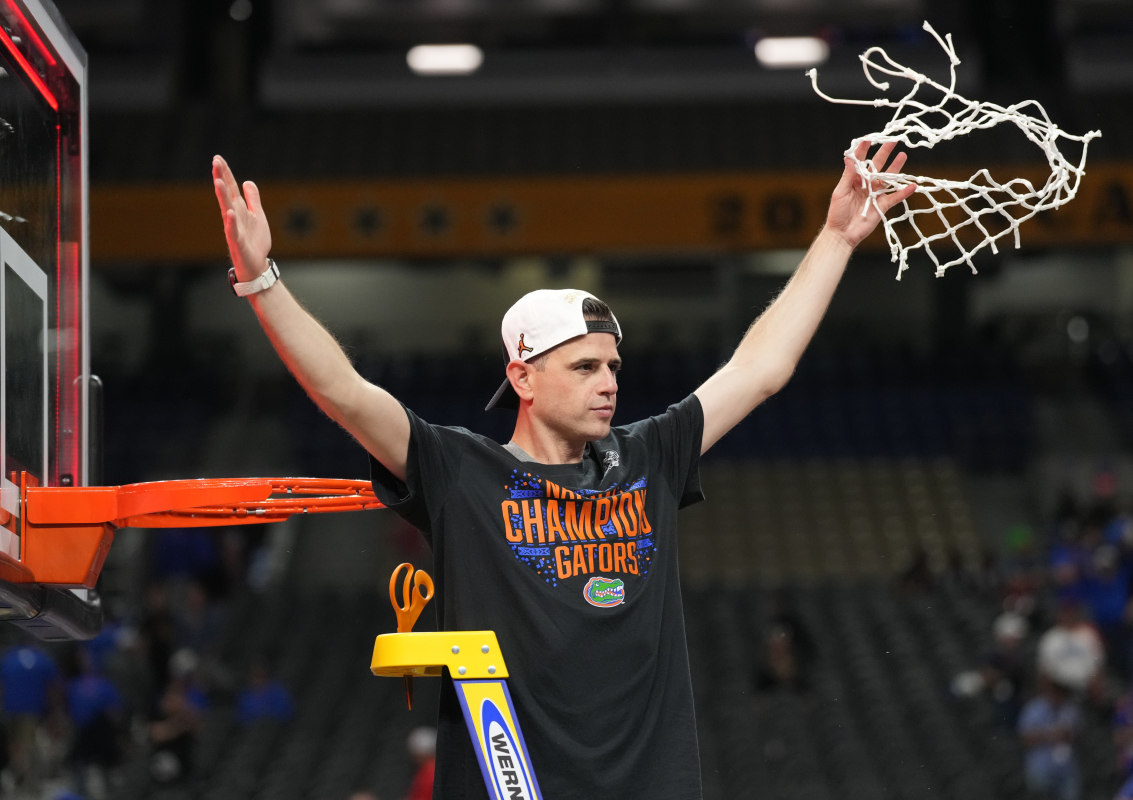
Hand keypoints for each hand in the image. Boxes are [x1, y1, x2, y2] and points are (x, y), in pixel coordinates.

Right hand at [212, 155, 271, 281]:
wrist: (257, 265)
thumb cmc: (255, 241)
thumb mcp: (258, 216)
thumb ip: (253, 199)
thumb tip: (247, 181)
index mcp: (239, 209)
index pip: (230, 188)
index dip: (225, 173)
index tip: (218, 158)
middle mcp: (234, 217)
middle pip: (226, 195)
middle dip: (221, 178)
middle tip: (215, 162)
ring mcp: (234, 229)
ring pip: (226, 210)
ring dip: (222, 196)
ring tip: (218, 181)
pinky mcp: (238, 243)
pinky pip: (233, 232)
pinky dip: (231, 222)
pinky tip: (229, 212)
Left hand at [825, 140, 914, 249]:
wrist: (842, 234)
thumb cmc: (837, 213)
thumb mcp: (840, 192)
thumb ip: (848, 175)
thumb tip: (848, 158)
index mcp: (854, 179)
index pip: (860, 161)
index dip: (864, 150)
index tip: (869, 139)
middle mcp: (866, 184)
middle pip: (877, 166)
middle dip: (884, 153)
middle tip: (892, 141)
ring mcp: (875, 194)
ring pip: (888, 178)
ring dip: (896, 168)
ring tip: (903, 155)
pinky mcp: (883, 205)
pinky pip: (895, 197)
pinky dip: (904, 192)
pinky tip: (913, 185)